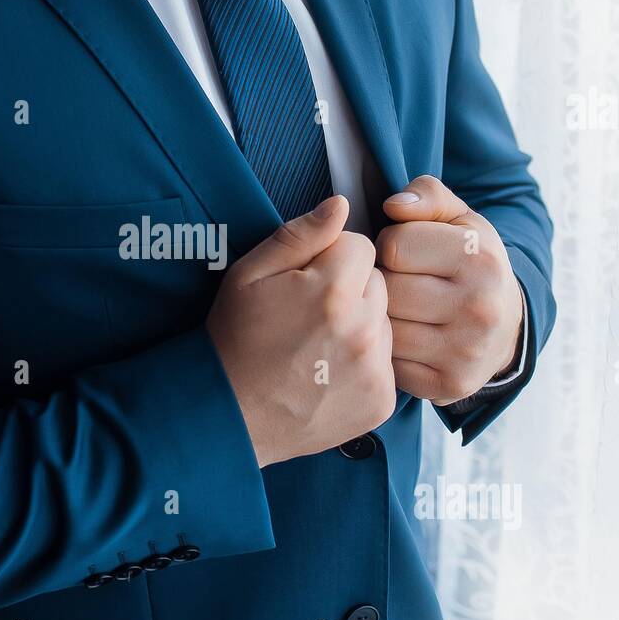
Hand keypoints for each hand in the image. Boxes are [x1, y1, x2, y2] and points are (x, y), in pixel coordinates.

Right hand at [207, 195, 394, 467]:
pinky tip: (328, 374)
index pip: (361, 246)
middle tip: (310, 317)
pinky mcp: (381, 400)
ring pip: (385, 322)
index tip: (305, 284)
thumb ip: (300, 234)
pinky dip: (364, 365)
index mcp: (332, 290)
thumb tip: (342, 204)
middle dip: (350, 291)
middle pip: (378, 284)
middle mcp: (363, 329)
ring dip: (361, 327)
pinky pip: (387, 363)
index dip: (330, 259)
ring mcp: (375, 369)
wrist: (230, 415)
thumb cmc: (235, 339)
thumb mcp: (249, 274)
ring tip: (318, 347)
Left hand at [376, 175, 523, 404]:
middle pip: (386, 288)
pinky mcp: (449, 384)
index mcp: (481, 258)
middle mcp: (479, 306)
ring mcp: (465, 350)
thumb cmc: (470, 264)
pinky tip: (408, 338)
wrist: (506, 329)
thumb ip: (427, 195)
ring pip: (384, 327)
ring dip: (382, 316)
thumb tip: (394, 205)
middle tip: (401, 283)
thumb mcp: (459, 220)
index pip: (394, 245)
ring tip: (402, 308)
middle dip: (384, 281)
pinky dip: (390, 350)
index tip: (406, 253)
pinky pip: (390, 363)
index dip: (390, 245)